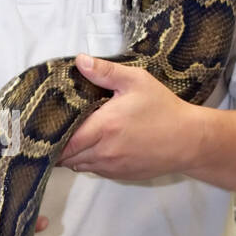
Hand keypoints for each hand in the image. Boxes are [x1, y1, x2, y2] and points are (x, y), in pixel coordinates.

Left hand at [55, 54, 203, 180]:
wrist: (190, 140)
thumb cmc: (164, 108)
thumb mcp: (136, 81)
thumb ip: (105, 72)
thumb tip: (80, 60)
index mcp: (103, 127)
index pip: (63, 140)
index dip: (51, 136)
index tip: (45, 126)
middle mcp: (104, 151)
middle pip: (66, 157)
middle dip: (58, 146)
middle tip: (55, 131)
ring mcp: (112, 167)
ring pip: (79, 165)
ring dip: (73, 154)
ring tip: (73, 138)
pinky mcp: (120, 176)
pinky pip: (95, 171)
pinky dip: (89, 161)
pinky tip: (95, 147)